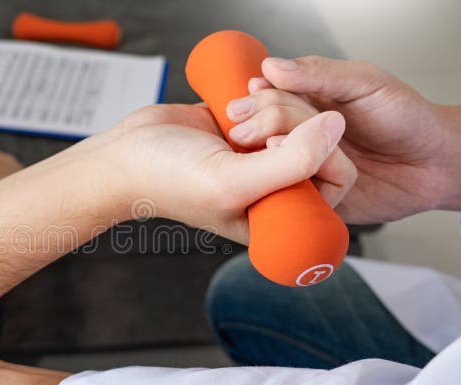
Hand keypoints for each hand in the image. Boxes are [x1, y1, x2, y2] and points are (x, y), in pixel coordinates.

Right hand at [97, 104, 354, 242]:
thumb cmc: (168, 181)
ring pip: (300, 116)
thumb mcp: (233, 182)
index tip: (275, 151)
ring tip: (234, 119)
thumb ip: (293, 161)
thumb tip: (335, 128)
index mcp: (276, 214)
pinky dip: (261, 94)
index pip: (334, 183)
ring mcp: (261, 153)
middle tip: (247, 133)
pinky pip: (276, 100)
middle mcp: (274, 185)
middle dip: (288, 123)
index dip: (318, 157)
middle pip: (321, 142)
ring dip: (271, 106)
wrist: (124, 156)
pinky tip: (235, 100)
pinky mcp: (247, 126)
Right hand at [224, 55, 460, 222]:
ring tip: (268, 149)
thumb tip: (272, 66)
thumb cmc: (404, 117)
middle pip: (263, 129)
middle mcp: (297, 138)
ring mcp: (302, 169)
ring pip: (271, 163)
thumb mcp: (363, 83)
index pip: (268, 99)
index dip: (257, 100)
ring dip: (266, 155)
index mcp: (303, 105)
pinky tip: (280, 178)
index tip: (248, 98)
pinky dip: (281, 188)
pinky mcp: (311, 200)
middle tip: (253, 127)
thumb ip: (318, 74)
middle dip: (260, 124)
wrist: (436, 163)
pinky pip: (288, 196)